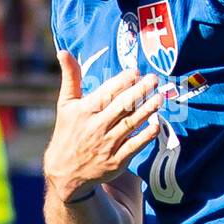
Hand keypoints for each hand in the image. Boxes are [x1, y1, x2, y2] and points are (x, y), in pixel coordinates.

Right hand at [43, 50, 162, 202]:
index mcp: (84, 111)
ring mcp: (107, 145)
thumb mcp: (65, 104)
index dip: (121, 81)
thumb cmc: (68, 132)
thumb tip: (64, 51)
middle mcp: (96, 127)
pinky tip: (156, 124)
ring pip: (130, 124)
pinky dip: (145, 135)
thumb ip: (70, 78)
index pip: (106, 93)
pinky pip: (134, 146)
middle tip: (153, 79)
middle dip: (138, 91)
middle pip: (121, 106)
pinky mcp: (116, 161)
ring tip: (159, 97)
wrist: (65, 172)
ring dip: (146, 110)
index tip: (135, 71)